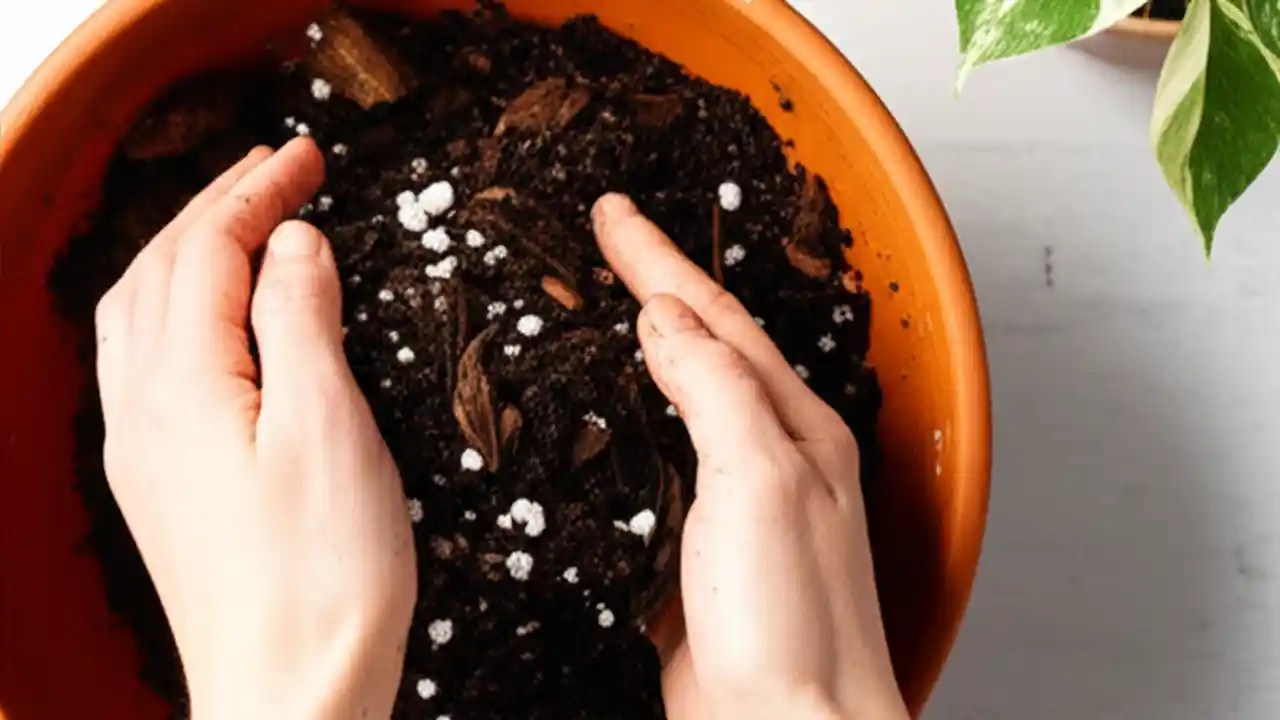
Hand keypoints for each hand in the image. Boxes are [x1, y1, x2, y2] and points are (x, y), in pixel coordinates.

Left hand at [93, 138, 415, 718]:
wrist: (290, 694)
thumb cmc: (322, 576)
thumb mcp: (331, 426)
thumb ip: (302, 320)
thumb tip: (294, 245)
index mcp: (182, 386)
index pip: (205, 250)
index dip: (256, 191)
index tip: (308, 156)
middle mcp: (142, 411)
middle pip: (161, 272)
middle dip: (217, 207)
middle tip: (279, 170)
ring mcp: (143, 452)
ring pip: (142, 315)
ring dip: (188, 253)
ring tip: (242, 223)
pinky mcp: (161, 486)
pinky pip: (147, 364)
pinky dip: (179, 309)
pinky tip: (213, 321)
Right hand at [592, 195, 908, 719]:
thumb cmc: (794, 623)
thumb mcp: (757, 479)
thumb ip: (715, 388)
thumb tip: (667, 319)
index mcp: (794, 425)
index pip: (715, 316)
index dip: (657, 259)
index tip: (611, 212)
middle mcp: (773, 457)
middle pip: (707, 347)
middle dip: (656, 287)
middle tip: (606, 242)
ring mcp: (737, 507)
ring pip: (683, 406)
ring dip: (644, 352)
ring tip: (605, 310)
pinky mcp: (698, 557)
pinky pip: (660, 470)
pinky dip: (629, 432)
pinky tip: (608, 428)